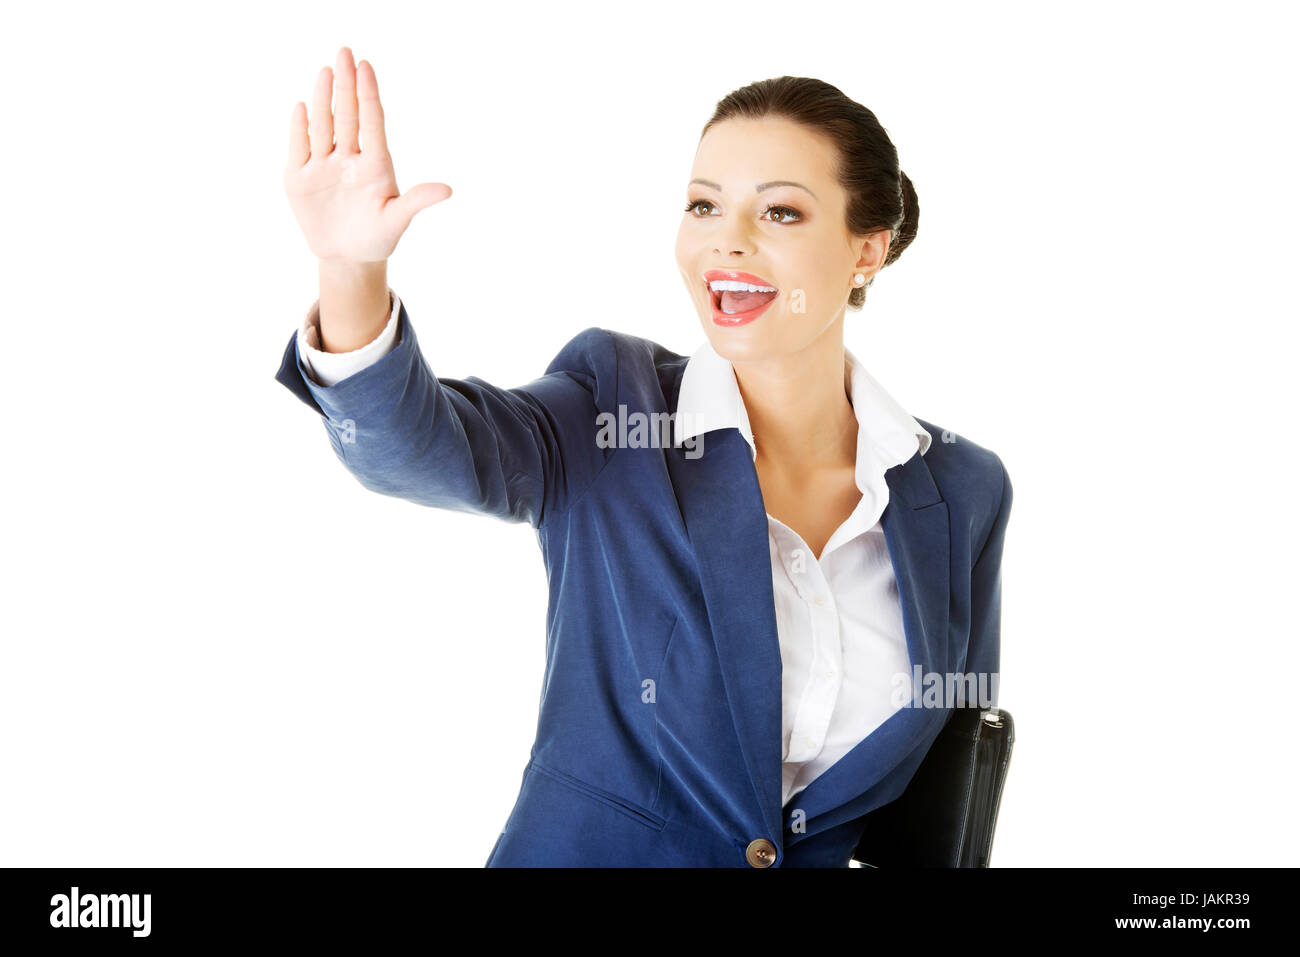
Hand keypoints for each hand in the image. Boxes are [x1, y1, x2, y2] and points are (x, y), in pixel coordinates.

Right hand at [284, 47, 450, 263]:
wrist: (348, 258)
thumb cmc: (377, 237)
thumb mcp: (397, 221)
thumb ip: (417, 201)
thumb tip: (448, 190)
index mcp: (375, 165)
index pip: (371, 122)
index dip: (368, 95)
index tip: (367, 66)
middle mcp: (349, 159)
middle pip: (346, 116)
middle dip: (345, 85)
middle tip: (345, 52)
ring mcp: (323, 167)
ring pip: (322, 126)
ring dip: (323, 100)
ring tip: (327, 71)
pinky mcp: (300, 179)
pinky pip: (299, 148)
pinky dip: (299, 129)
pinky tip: (301, 106)